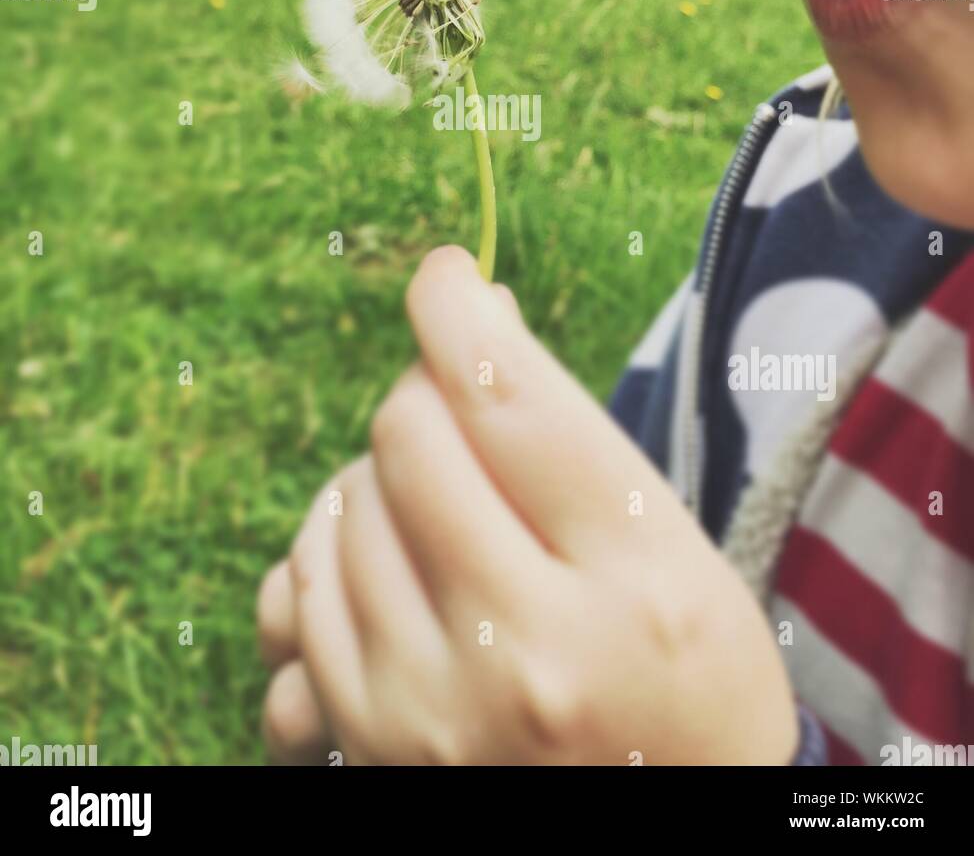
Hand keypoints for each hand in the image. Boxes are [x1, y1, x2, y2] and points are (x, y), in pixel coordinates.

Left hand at [258, 246, 798, 765]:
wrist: (673, 817)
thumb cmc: (683, 666)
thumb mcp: (669, 541)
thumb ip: (564, 432)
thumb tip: (463, 311)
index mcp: (628, 578)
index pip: (502, 394)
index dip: (456, 306)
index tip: (445, 275)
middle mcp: (519, 651)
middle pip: (408, 434)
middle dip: (428, 399)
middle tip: (465, 422)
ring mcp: (430, 710)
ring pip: (342, 505)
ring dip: (379, 479)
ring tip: (441, 513)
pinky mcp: (367, 743)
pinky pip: (298, 591)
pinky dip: (334, 554)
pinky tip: (387, 569)